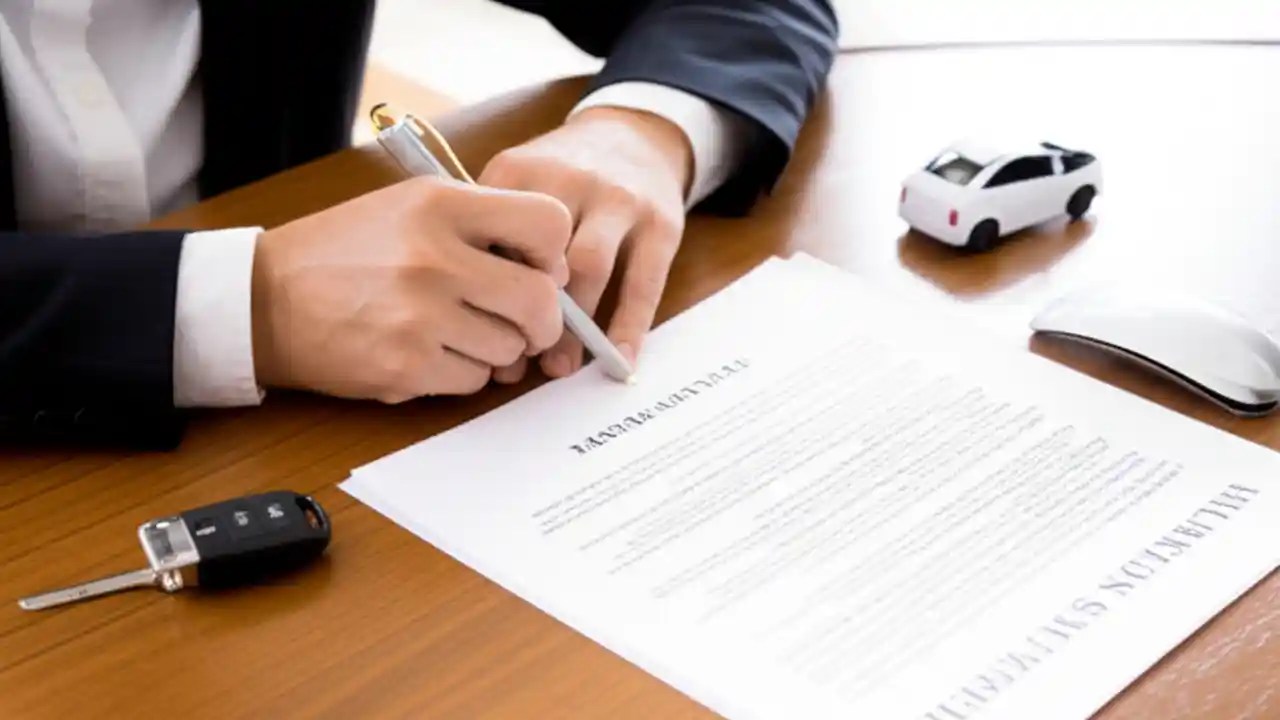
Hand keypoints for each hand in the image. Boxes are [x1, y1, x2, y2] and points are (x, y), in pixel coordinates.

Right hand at [251, 177, 571, 402]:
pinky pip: (473, 381)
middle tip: (525, 322)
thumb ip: (481, 223)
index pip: (548, 223)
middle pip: (541, 300)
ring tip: (457, 331)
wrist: (264, 300)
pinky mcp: (406, 365)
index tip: (537, 267)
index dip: (553, 253)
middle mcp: (434, 257)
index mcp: (440, 204)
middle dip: (543, 320)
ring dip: (496, 348)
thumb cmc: (345, 251)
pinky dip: (463, 373)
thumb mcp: (410, 206)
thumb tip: (554, 269)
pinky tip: (430, 352)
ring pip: (510, 349)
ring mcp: (420, 316)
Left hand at [479, 106, 691, 382]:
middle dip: (526, 315)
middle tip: (515, 362)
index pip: (490, 237)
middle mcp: (569, 179)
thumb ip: (492, 237)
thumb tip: (480, 325)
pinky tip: (618, 361)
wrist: (635, 134)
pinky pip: (644, 283)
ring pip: (590, 269)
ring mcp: (619, 199)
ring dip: (573, 328)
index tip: (476, 332)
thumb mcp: (517, 185)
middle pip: (540, 256)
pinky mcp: (661, 222)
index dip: (482, 290)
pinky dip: (629, 327)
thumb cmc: (561, 178)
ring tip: (559, 367)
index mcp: (520, 171)